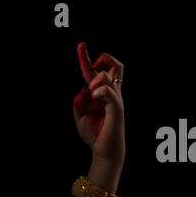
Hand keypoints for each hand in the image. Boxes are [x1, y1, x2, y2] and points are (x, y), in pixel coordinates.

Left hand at [73, 41, 124, 163]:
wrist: (104, 150)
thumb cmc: (94, 133)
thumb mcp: (80, 116)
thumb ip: (78, 102)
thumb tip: (82, 90)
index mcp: (101, 93)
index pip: (95, 71)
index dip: (86, 58)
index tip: (80, 45)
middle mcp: (111, 93)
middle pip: (115, 65)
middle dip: (105, 57)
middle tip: (94, 67)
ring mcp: (115, 99)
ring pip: (107, 75)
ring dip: (95, 80)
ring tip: (91, 95)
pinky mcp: (116, 107)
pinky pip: (108, 90)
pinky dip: (98, 91)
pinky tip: (94, 100)